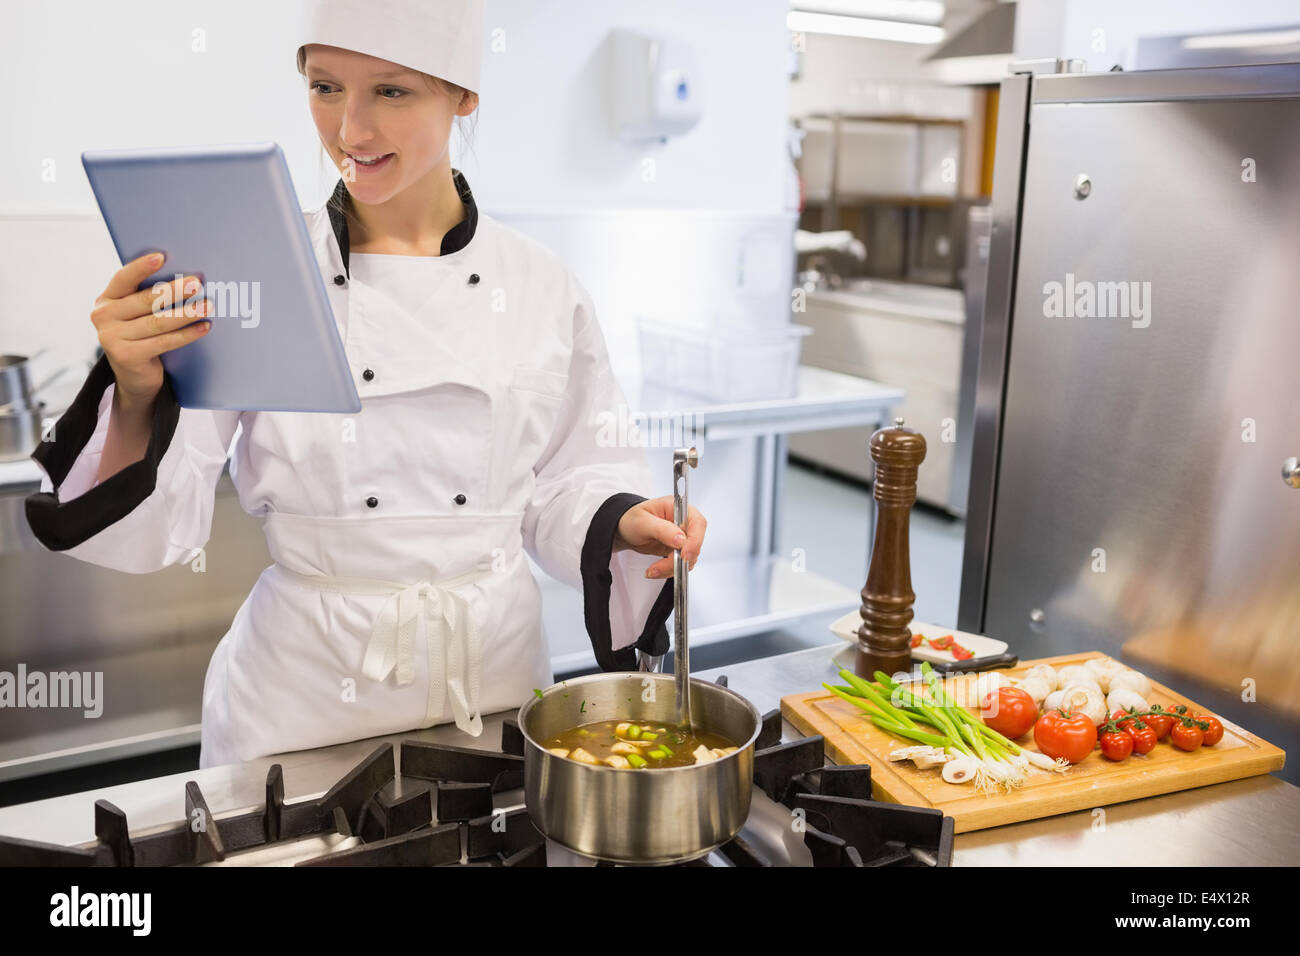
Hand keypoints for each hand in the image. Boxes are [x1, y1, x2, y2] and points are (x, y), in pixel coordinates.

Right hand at [92, 252, 212, 407]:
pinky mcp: (126, 356)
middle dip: (174, 291)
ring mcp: (111, 338)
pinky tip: (205, 327)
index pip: (123, 278)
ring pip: (157, 322)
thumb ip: (149, 299)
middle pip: (145, 300)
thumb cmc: (142, 336)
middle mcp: (103, 316)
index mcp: (106, 299)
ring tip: (208, 306)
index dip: (141, 267)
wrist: (135, 377)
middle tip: (198, 282)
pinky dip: (187, 334)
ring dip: (186, 313)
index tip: (162, 256)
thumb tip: (187, 279)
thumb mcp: (138, 315)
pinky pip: (164, 342)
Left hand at [614, 497, 706, 578]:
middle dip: (679, 560)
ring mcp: (683, 537)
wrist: (624, 528)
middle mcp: (684, 522)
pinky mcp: (678, 550)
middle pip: (694, 544)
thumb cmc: (631, 518)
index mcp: (678, 508)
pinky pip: (681, 564)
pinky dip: (669, 570)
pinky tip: (655, 570)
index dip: (695, 540)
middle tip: (660, 567)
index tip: (684, 555)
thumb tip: (681, 539)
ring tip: (653, 570)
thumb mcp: (642, 522)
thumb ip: (662, 529)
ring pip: (689, 558)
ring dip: (672, 568)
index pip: (698, 523)